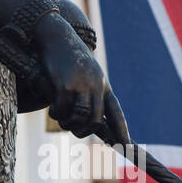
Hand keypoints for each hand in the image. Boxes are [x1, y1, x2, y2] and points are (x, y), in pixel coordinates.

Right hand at [34, 13, 129, 143]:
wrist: (56, 35)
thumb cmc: (69, 58)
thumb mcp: (85, 75)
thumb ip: (90, 94)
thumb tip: (90, 121)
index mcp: (103, 86)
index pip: (116, 113)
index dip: (122, 131)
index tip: (128, 147)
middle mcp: (96, 86)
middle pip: (96, 121)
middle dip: (84, 131)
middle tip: (73, 128)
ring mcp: (81, 85)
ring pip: (81, 118)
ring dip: (68, 124)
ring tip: (61, 117)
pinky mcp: (65, 84)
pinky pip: (62, 110)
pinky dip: (56, 113)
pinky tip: (53, 106)